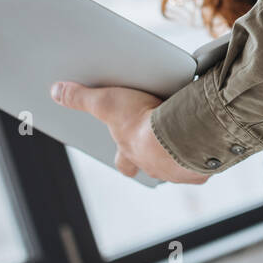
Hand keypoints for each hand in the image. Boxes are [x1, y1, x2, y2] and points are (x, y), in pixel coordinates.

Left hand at [49, 81, 210, 184]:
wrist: (178, 132)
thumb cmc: (142, 121)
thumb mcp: (105, 102)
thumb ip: (80, 98)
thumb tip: (55, 91)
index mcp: (132, 154)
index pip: (123, 163)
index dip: (123, 157)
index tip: (126, 150)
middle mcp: (153, 166)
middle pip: (149, 169)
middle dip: (152, 159)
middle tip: (157, 146)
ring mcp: (176, 170)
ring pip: (175, 170)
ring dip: (177, 158)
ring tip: (184, 141)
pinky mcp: (199, 168)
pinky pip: (200, 168)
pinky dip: (201, 160)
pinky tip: (207, 148)